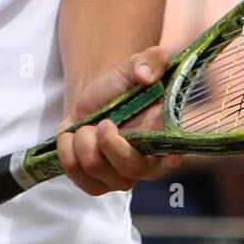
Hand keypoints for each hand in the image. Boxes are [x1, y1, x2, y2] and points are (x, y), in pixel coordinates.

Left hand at [55, 46, 186, 195]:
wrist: (95, 101)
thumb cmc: (123, 87)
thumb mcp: (136, 66)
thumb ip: (151, 60)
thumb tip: (146, 74)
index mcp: (164, 140)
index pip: (177, 155)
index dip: (174, 158)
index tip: (169, 158)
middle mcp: (145, 166)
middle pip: (129, 170)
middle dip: (109, 142)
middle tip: (104, 121)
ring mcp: (117, 179)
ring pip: (95, 168)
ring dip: (83, 140)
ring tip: (88, 126)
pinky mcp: (92, 183)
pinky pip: (74, 173)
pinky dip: (67, 148)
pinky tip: (75, 136)